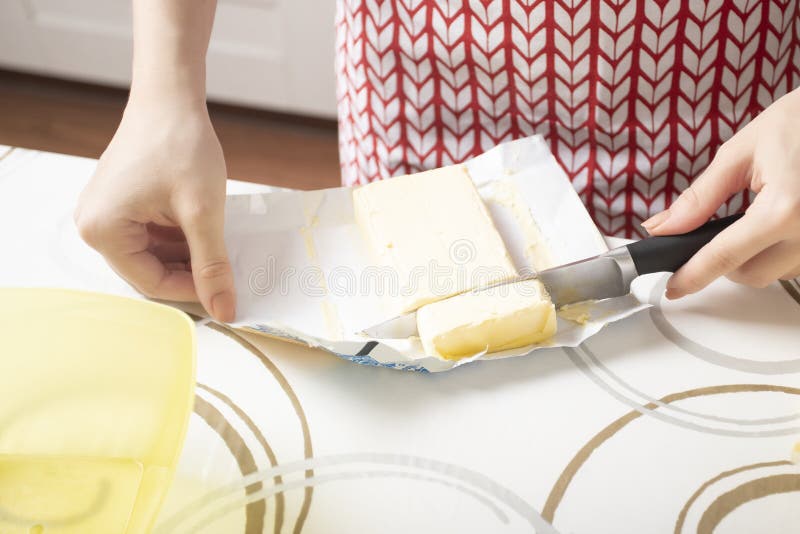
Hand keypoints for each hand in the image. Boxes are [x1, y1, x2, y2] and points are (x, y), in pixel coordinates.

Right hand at [74, 97, 235, 320]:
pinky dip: (179, 240)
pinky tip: (205, 233)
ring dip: (187, 257)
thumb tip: (224, 309)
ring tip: (219, 249)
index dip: (191, 292)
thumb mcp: (202, 212)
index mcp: (103, 230)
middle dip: (188, 274)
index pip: (150, 283)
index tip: (225, 295)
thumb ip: (212, 265)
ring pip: (153, 255)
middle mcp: (94, 225)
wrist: (171, 98)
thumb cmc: (180, 145)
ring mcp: (105, 212)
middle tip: (227, 275)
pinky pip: (151, 236)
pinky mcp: (120, 203)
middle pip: (148, 271)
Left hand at [642, 88, 799, 298]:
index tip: (674, 288)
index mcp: (784, 208)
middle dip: (725, 262)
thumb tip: (663, 226)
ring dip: (757, 257)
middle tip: (715, 234)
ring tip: (758, 216)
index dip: (692, 275)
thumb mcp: (740, 153)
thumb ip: (699, 198)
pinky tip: (782, 222)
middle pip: (751, 275)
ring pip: (778, 273)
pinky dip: (783, 250)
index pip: (724, 256)